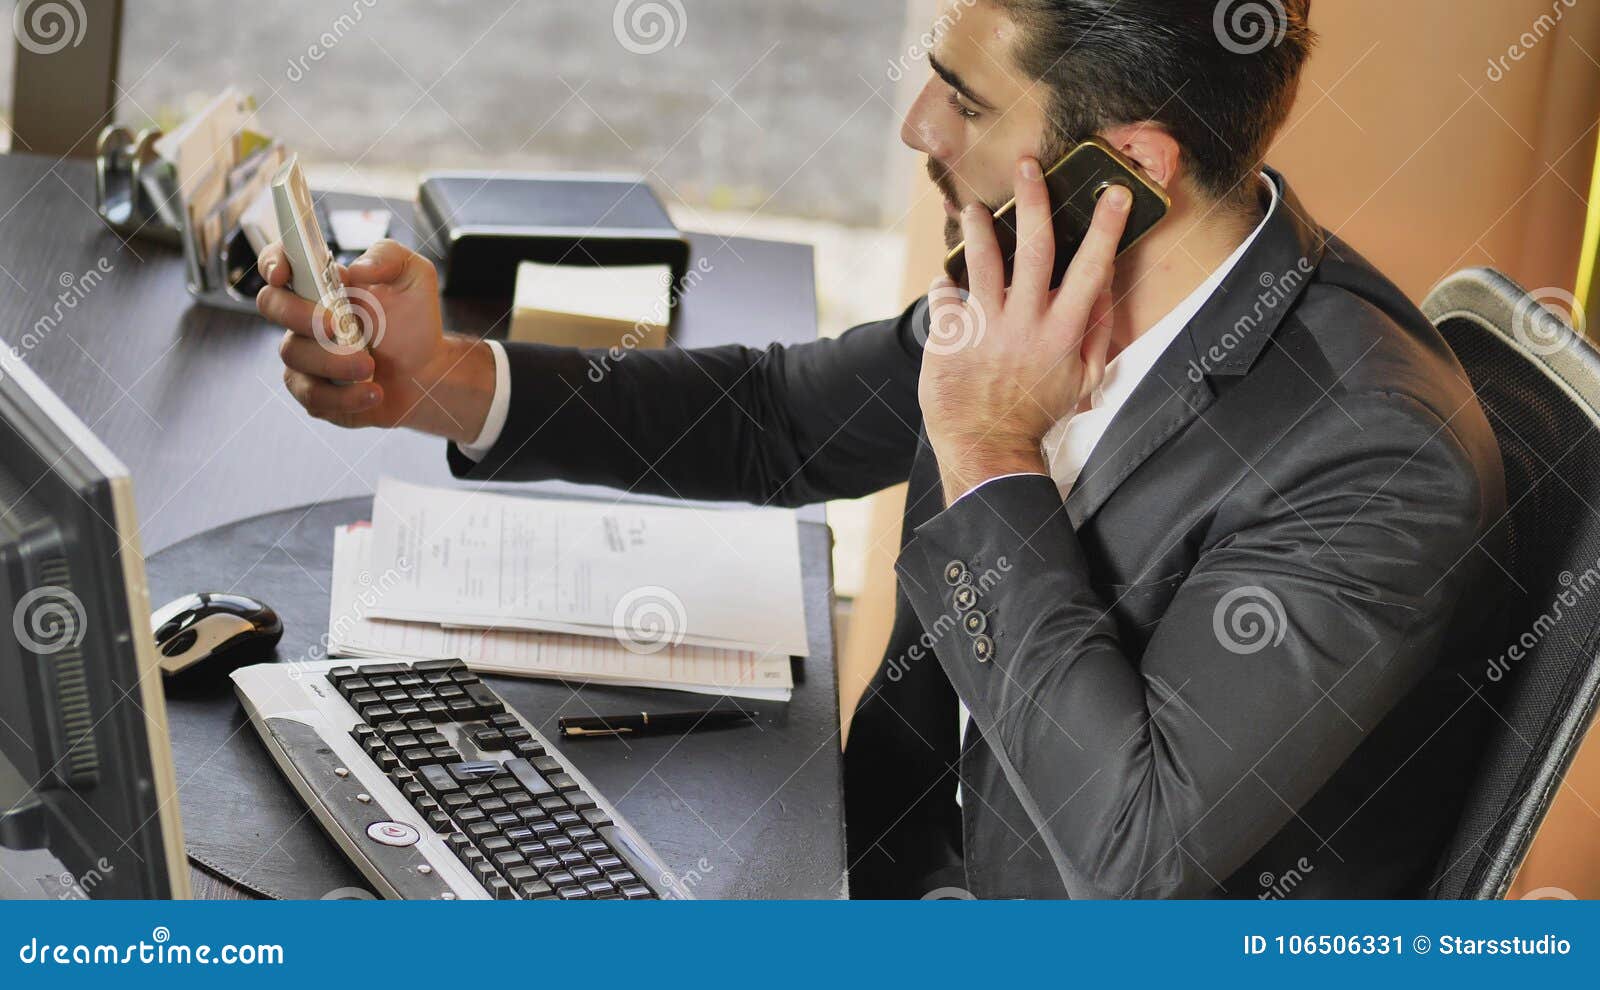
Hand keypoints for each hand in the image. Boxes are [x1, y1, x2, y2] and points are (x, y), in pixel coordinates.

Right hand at [256, 239, 494, 442]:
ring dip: (334, 362)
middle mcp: (304, 316)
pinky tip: (373, 392)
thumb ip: (389, 256)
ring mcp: (304, 355)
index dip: (272, 262)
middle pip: (271, 304)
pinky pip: (311, 396)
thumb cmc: (415, 322)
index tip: (284, 274)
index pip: (280, 261)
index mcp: (322, 282)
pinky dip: (345, 396)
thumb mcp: (414, 277)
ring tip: (370, 366)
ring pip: (293, 355)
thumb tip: (357, 268)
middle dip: (299, 314)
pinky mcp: (313, 392)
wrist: (428, 372)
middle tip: (336, 326)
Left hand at [919, 156, 1129, 501]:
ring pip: (983, 260)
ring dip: (979, 228)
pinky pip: (945, 296)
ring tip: (972, 208)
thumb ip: (1095, 334)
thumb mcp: (1081, 381)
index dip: (1106, 227)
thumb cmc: (1036, 413)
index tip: (1115, 191)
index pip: (1091, 268)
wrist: (986, 446)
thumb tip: (1103, 289)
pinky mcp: (950, 335)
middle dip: (1034, 200)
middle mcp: (1025, 322)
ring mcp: (985, 326)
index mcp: (1063, 332)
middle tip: (1030, 165)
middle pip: (1036, 247)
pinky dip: (945, 284)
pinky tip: (948, 281)